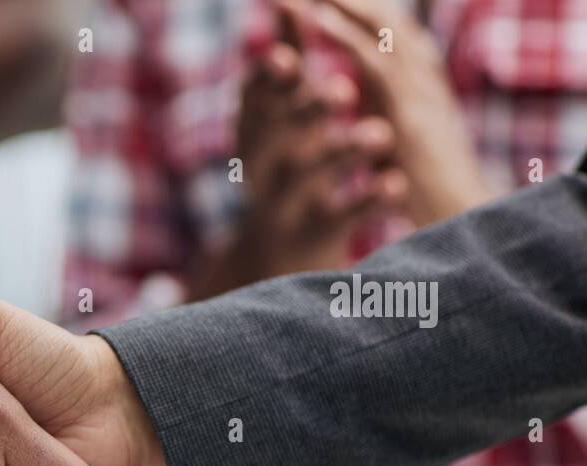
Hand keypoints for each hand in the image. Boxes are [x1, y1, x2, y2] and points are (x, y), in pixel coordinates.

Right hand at [190, 0, 404, 297]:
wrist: (279, 255)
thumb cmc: (287, 172)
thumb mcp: (281, 122)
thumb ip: (285, 69)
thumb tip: (285, 2)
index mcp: (254, 133)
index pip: (257, 100)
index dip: (270, 79)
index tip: (288, 57)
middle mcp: (261, 167)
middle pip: (279, 135)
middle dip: (307, 110)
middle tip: (341, 92)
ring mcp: (283, 205)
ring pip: (308, 176)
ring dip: (341, 152)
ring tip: (378, 134)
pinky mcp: (310, 237)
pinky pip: (340, 216)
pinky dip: (367, 199)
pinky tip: (395, 184)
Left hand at [314, 0, 492, 224]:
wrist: (457, 223)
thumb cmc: (426, 196)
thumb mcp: (398, 152)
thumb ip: (379, 127)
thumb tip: (354, 118)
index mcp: (419, 89)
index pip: (391, 36)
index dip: (360, 12)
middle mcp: (423, 83)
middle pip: (388, 22)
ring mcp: (420, 95)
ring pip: (380, 30)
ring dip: (342, 2)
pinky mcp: (409, 115)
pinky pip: (373, 62)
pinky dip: (343, 35)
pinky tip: (316, 18)